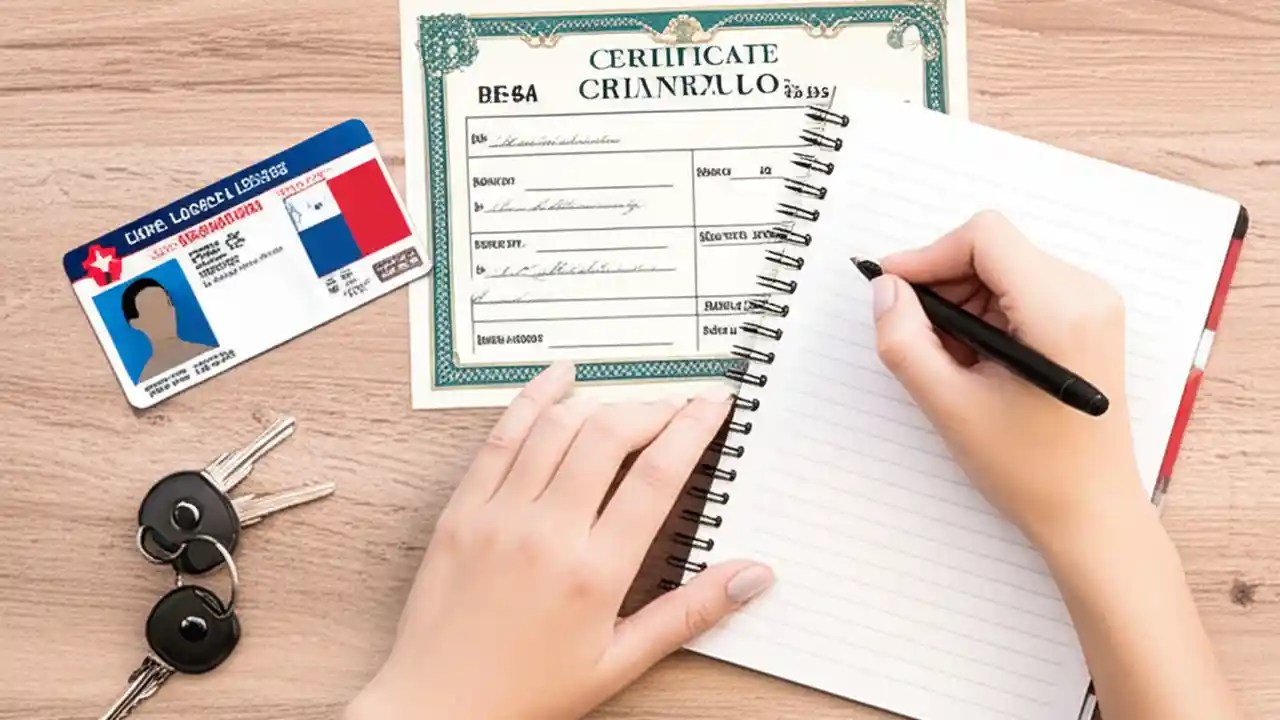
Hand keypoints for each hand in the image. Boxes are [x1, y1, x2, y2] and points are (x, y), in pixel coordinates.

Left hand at [346, 362, 773, 719]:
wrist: (437, 706)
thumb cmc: (527, 690)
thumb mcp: (621, 661)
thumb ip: (690, 611)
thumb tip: (753, 575)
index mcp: (594, 573)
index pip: (656, 476)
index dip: (692, 429)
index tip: (713, 406)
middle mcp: (546, 533)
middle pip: (610, 435)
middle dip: (654, 409)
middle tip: (678, 408)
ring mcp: (499, 515)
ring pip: (558, 426)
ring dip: (602, 402)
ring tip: (630, 406)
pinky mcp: (462, 509)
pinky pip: (501, 436)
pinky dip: (533, 399)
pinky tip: (558, 379)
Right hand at [868, 211, 1148, 548]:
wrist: (1092, 512)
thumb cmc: (1033, 470)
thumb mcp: (950, 406)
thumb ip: (905, 341)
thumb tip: (886, 291)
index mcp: (1061, 309)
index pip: (983, 237)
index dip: (928, 257)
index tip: (893, 292)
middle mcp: (1087, 294)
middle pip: (992, 250)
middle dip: (944, 286)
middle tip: (919, 340)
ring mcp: (1092, 305)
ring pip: (1002, 269)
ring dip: (962, 305)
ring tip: (951, 362)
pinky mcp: (1086, 320)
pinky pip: (1020, 290)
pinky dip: (985, 315)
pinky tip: (976, 363)